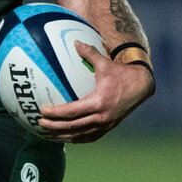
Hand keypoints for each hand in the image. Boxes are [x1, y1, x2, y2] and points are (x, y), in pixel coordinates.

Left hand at [38, 41, 154, 143]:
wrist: (141, 86)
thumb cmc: (121, 74)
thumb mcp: (105, 63)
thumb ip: (89, 53)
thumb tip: (75, 43)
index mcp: (99, 102)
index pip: (71, 111)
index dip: (55, 113)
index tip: (43, 111)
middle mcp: (101, 117)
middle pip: (72, 126)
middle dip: (54, 127)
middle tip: (39, 123)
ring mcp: (105, 125)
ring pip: (79, 135)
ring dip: (62, 135)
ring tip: (48, 133)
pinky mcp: (108, 128)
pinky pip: (89, 137)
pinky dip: (75, 138)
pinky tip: (65, 137)